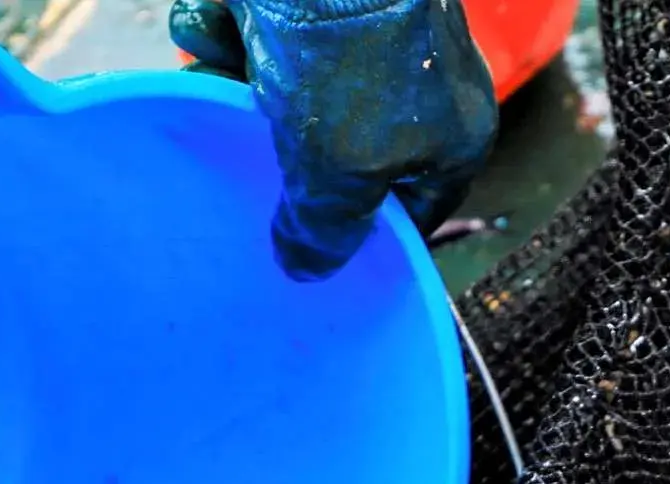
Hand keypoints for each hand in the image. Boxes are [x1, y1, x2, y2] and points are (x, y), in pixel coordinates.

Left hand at [170, 0, 498, 279]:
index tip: (307, 245)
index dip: (359, 234)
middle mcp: (408, 84)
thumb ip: (325, 228)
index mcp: (449, 134)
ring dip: (237, 80)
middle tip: (250, 148)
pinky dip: (223, 29)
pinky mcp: (297, 0)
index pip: (409, 212)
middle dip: (278, 144)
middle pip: (330, 151)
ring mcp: (353, 34)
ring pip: (277, 88)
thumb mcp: (340, 166)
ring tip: (226, 66)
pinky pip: (249, 33)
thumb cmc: (352, 47)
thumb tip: (307, 272)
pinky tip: (220, 20)